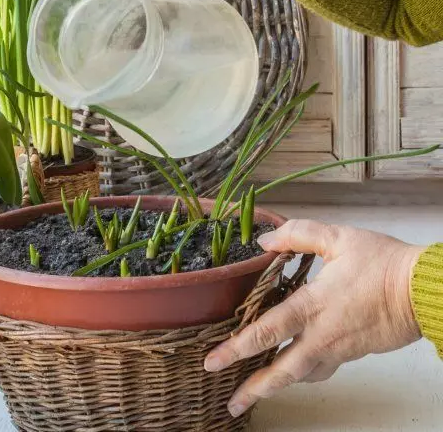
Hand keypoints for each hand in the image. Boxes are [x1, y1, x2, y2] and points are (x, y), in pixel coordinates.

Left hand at [204, 219, 423, 417]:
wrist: (423, 290)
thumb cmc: (382, 263)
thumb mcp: (337, 238)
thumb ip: (298, 235)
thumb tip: (265, 241)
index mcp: (313, 304)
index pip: (268, 330)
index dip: (238, 347)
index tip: (214, 361)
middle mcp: (322, 333)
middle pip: (282, 369)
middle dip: (252, 387)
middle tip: (230, 401)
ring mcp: (338, 348)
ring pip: (301, 376)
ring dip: (275, 387)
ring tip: (252, 394)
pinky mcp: (351, 353)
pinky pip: (320, 370)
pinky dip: (300, 375)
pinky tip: (291, 373)